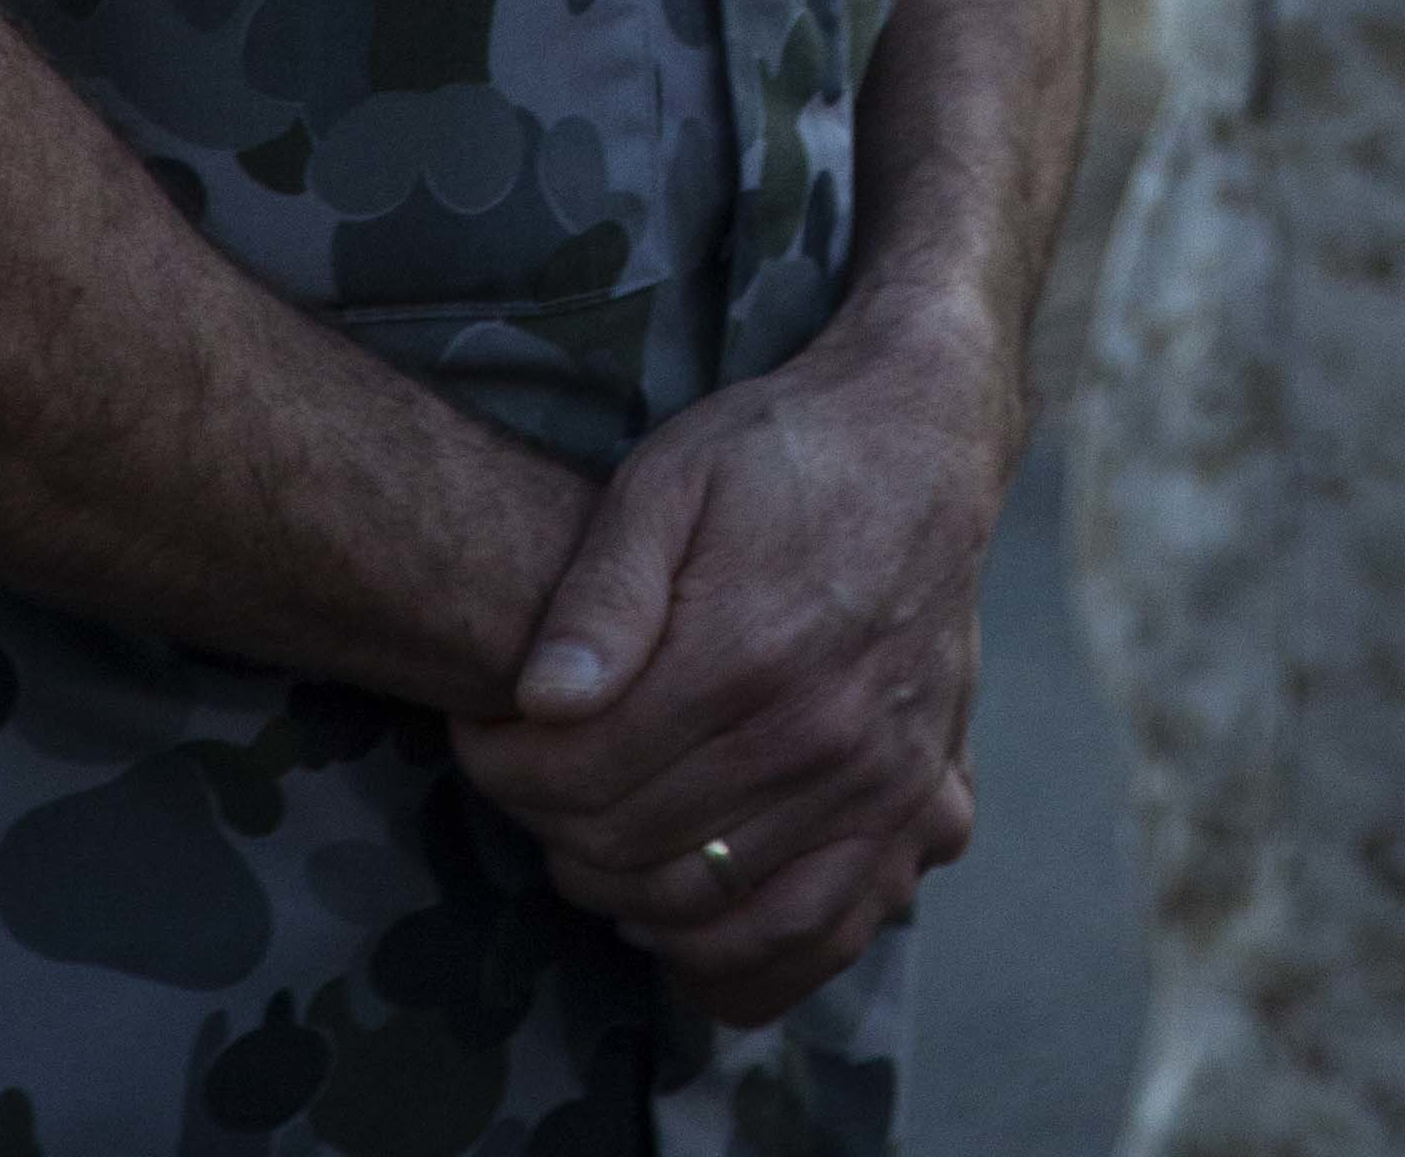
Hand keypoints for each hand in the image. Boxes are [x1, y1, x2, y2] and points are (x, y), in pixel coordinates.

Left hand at [455, 293, 1013, 1026]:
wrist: (920, 445)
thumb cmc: (778, 457)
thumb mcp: (668, 478)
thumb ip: (599, 594)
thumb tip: (541, 703)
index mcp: (749, 651)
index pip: (580, 775)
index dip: (502, 766)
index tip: (484, 730)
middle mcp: (823, 738)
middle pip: (633, 849)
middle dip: (549, 824)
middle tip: (533, 775)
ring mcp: (880, 790)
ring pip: (712, 912)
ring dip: (624, 893)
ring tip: (594, 833)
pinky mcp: (918, 815)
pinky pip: (816, 941)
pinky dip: (736, 960)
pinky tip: (686, 921)